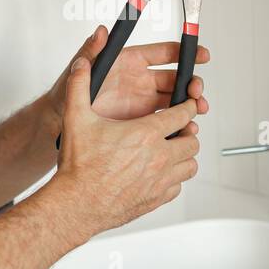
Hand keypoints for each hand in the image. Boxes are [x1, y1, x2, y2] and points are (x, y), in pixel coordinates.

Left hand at [47, 26, 209, 125]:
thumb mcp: (80, 69)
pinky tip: (186, 126)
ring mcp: (142, 100)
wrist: (60, 122)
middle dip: (191, 82)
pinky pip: (166, 118)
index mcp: (130, 61)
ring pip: (175, 98)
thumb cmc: (67, 92)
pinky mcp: (142, 119)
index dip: (184, 52)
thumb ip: (92, 50)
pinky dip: (180, 121)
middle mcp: (140, 79)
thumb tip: (101, 30)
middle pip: (175, 76)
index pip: (163, 52)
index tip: (199, 54)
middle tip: (196, 90)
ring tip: (198, 109)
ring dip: (190, 102)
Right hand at [52, 52, 201, 236]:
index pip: (182, 114)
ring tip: (172, 151)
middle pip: (192, 140)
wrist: (76, 204)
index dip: (187, 106)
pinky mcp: (157, 199)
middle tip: (176, 129)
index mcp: (145, 134)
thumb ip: (79, 86)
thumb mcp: (76, 119)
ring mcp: (160, 180)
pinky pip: (179, 186)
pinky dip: (174, 178)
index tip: (187, 104)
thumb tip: (82, 63)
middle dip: (187, 132)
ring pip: (190, 164)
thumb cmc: (78, 166)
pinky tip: (160, 173)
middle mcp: (158, 157)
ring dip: (184, 156)